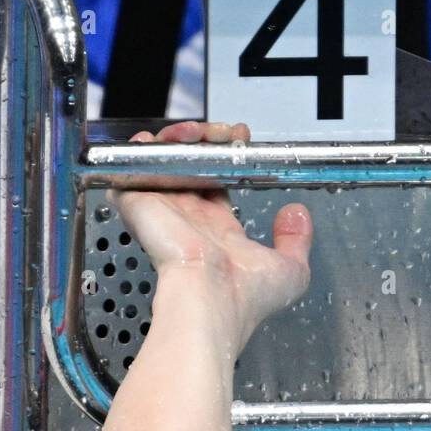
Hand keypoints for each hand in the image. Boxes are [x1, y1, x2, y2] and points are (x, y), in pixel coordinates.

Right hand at [105, 120, 312, 346]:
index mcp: (216, 233)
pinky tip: (176, 138)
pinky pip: (132, 164)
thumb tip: (297, 215)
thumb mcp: (289, 271)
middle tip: (228, 132)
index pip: (215, 185)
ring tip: (204, 131)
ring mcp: (162, 210)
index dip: (227, 159)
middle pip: (189, 168)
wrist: (211, 299)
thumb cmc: (244, 298)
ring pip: (164, 160)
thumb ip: (297, 243)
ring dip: (182, 136)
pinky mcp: (139, 203)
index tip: (243, 140)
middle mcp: (187, 221)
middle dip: (207, 139)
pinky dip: (147, 145)